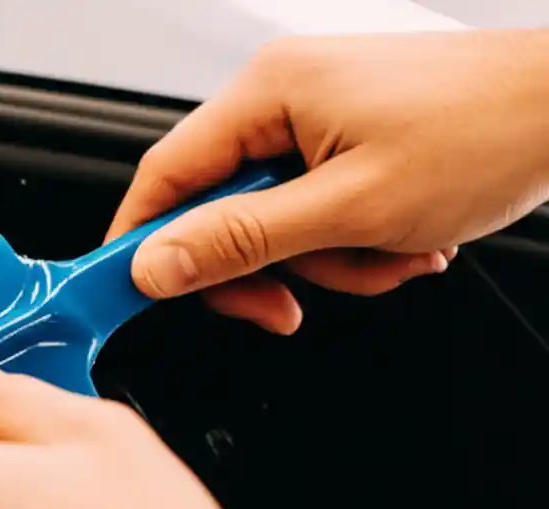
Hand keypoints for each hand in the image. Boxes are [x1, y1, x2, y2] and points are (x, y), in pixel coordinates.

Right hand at [108, 29, 548, 333]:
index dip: (143, 242)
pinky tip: (403, 238)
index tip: (134, 294)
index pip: (165, 176)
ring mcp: (318, 115)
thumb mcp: (350, 209)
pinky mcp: (348, 136)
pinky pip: (317, 208)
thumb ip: (241, 240)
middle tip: (291, 304)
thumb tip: (158, 264)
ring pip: (275, 220)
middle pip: (219, 207)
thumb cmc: (486, 133)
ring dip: (327, 260)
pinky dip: (354, 240)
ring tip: (388, 255)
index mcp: (267, 92)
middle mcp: (283, 95)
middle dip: (265, 266)